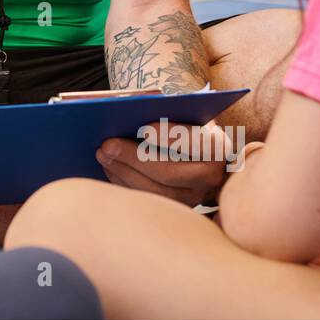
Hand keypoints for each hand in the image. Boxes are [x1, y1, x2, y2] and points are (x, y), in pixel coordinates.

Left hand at [96, 120, 230, 205]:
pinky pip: (148, 200)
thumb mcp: (181, 112)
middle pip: (170, 173)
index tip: (144, 128)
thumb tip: (129, 111)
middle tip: (107, 144)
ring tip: (102, 154)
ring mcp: (195, 197)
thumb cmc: (182, 122)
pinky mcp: (176, 208)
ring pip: (156, 192)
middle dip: (134, 158)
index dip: (170, 136)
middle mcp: (211, 176)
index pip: (196, 142)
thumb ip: (164, 111)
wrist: (193, 147)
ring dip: (123, 172)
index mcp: (217, 146)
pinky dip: (124, 183)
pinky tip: (108, 166)